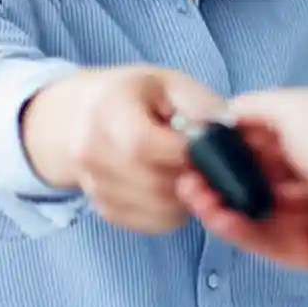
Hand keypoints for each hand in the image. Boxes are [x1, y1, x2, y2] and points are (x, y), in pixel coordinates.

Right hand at [24, 65, 224, 233]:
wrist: (78, 117)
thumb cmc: (132, 95)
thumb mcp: (166, 82)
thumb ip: (198, 103)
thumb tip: (228, 129)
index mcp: (108, 112)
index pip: (144, 145)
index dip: (185, 153)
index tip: (204, 147)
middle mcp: (91, 153)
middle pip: (155, 184)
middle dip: (191, 177)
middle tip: (203, 162)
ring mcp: (94, 186)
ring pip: (159, 209)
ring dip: (186, 197)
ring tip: (186, 170)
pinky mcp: (104, 210)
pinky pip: (152, 224)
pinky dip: (172, 211)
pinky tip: (171, 186)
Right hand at [177, 88, 307, 278]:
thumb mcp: (293, 105)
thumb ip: (254, 106)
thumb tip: (223, 113)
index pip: (256, 144)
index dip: (225, 146)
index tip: (194, 146)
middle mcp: (307, 178)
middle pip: (250, 180)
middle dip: (216, 177)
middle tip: (186, 175)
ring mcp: (306, 218)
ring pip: (251, 213)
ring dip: (219, 204)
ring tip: (193, 195)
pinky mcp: (305, 252)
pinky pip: (263, 241)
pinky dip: (236, 230)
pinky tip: (216, 217)